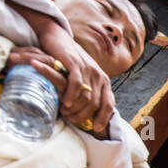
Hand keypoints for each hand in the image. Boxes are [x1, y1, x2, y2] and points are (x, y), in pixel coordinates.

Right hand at [35, 23, 114, 137]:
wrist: (58, 39)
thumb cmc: (69, 62)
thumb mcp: (84, 77)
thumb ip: (89, 91)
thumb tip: (89, 112)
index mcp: (103, 81)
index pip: (109, 104)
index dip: (103, 118)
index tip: (95, 128)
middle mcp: (99, 75)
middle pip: (96, 104)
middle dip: (84, 116)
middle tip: (72, 120)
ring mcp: (88, 69)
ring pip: (87, 97)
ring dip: (76, 108)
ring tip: (66, 113)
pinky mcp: (75, 64)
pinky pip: (77, 85)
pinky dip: (72, 96)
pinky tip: (66, 103)